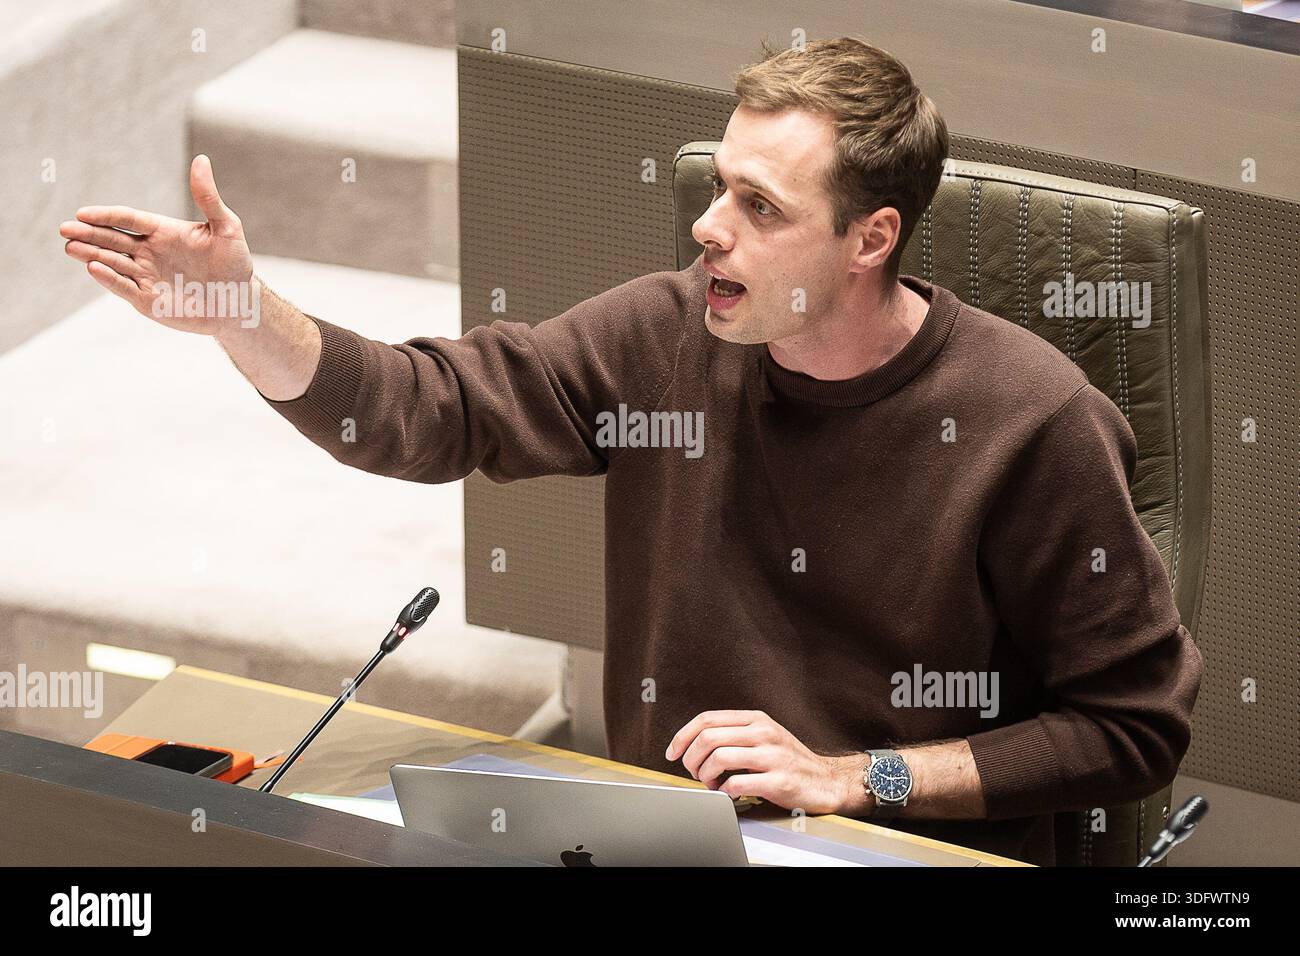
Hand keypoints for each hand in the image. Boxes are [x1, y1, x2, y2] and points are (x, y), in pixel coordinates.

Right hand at [59, 154, 255, 334]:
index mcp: (162, 231)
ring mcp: (146, 275)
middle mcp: (149, 251)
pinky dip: (109, 279)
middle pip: (113, 239)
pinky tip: (94, 268)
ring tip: (70, 247)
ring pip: (112, 262)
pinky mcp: (147, 299)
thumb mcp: (226, 228)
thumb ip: (208, 197)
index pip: (128, 219)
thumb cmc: (235, 263)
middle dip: (89, 234)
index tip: (83, 213)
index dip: (106, 216)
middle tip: (65, 228)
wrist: (239, 302)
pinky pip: (124, 287)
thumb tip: (202, 160)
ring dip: (91, 254)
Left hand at [664, 710, 863, 815]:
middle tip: (695, 773)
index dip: (683, 736)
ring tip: (712, 784)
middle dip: (691, 759)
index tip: (672, 752)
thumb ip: (734, 734)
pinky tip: (729, 793)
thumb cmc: (789, 760)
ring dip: (706, 776)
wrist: (826, 780)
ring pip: (719, 758)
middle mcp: (763, 732)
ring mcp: (772, 755)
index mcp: (755, 719)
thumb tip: (693, 743)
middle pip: (708, 737)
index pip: (707, 718)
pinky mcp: (779, 780)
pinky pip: (738, 783)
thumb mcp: (763, 735)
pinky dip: (725, 791)